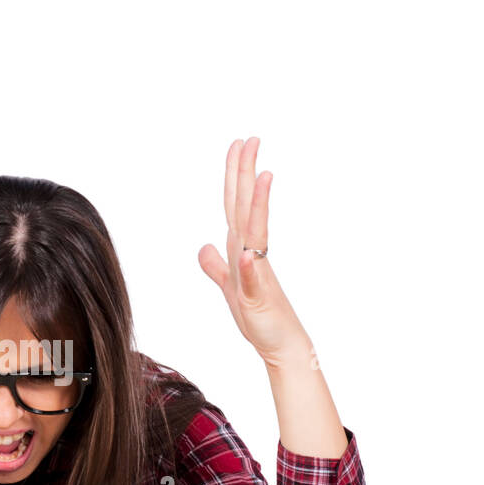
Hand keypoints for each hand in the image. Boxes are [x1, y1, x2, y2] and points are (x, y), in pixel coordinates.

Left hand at [198, 137, 310, 366]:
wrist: (279, 345)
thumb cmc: (259, 318)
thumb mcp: (229, 288)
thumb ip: (216, 266)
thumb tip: (204, 246)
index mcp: (240, 249)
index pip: (233, 204)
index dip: (234, 175)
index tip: (238, 145)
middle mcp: (249, 253)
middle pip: (243, 207)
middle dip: (245, 173)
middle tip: (251, 139)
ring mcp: (256, 272)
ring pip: (253, 233)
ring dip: (256, 205)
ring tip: (262, 175)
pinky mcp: (259, 296)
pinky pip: (254, 278)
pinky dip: (251, 263)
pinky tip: (250, 252)